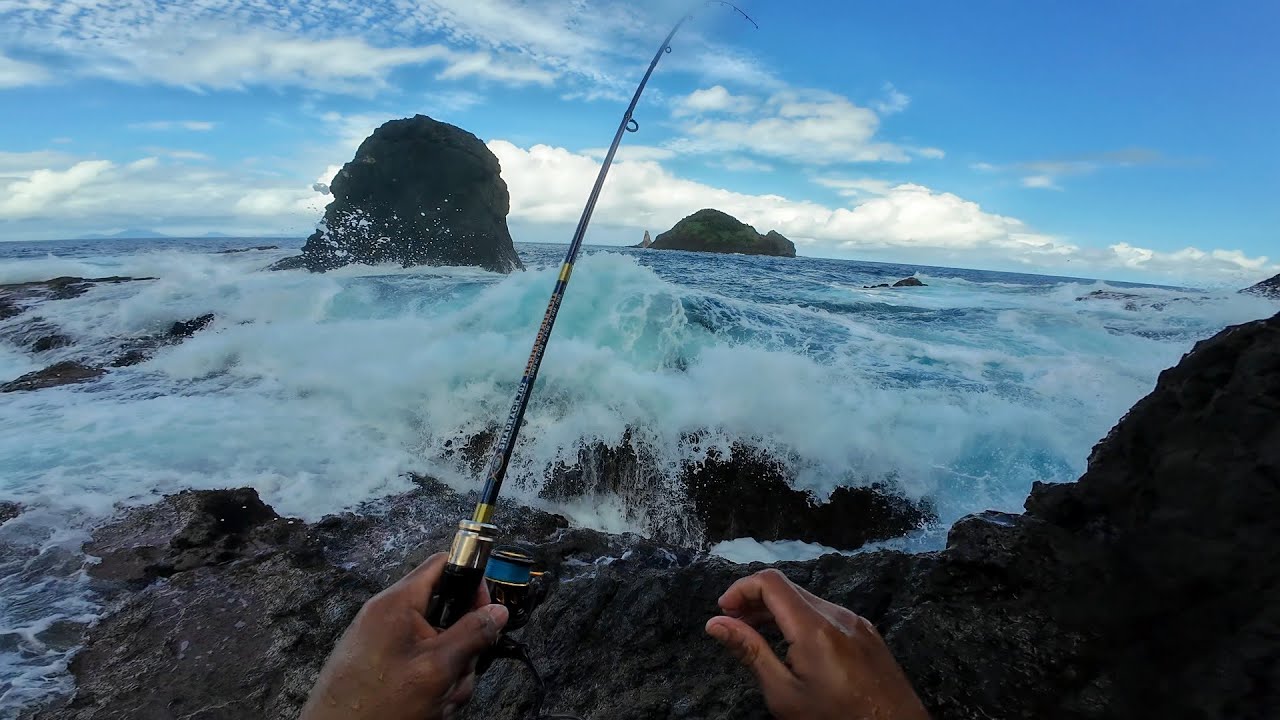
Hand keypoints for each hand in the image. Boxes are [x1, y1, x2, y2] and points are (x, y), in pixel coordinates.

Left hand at [301, 553, 508, 719]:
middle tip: (460, 670)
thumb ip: (472, 635)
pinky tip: (429, 703)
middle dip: (462, 643)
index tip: (485, 610)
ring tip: (440, 698)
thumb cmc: (376, 704)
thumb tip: (497, 611)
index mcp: (398, 602)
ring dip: (448, 670)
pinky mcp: (381, 660)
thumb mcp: (437, 668)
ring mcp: (383, 638)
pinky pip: (420, 659)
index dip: (472, 580)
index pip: (443, 563)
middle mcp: (388, 613)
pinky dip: (431, 679)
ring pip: (436, 641)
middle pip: (445, 609)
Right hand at [706, 569, 927, 719]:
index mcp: (815, 627)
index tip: (724, 612)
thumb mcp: (784, 693)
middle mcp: (838, 615)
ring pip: (807, 600)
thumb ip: (750, 652)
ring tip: (757, 634)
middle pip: (788, 588)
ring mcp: (856, 622)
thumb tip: (715, 623)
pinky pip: (827, 613)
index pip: (771, 582)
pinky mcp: (867, 632)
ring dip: (777, 610)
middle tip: (733, 624)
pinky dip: (801, 619)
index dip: (741, 589)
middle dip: (755, 600)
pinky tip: (792, 644)